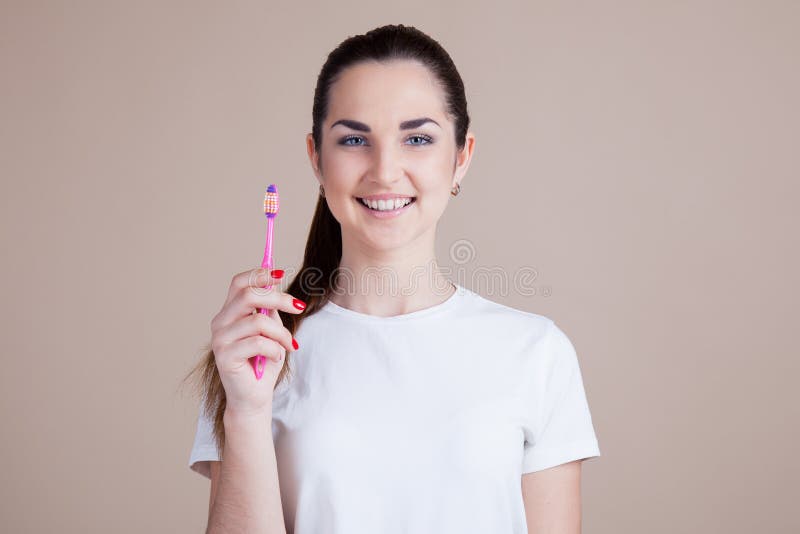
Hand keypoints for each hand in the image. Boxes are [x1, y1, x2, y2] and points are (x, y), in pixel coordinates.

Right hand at [209, 268, 305, 416]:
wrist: (255, 397)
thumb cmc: (263, 362)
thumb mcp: (272, 330)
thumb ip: (269, 308)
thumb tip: (275, 281)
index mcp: (230, 312)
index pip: (239, 282)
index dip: (259, 274)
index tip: (282, 274)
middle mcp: (220, 322)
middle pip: (248, 295)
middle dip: (279, 298)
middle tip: (299, 308)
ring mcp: (219, 339)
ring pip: (258, 321)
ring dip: (281, 333)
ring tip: (289, 345)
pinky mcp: (224, 357)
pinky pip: (258, 343)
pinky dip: (275, 349)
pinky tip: (276, 358)